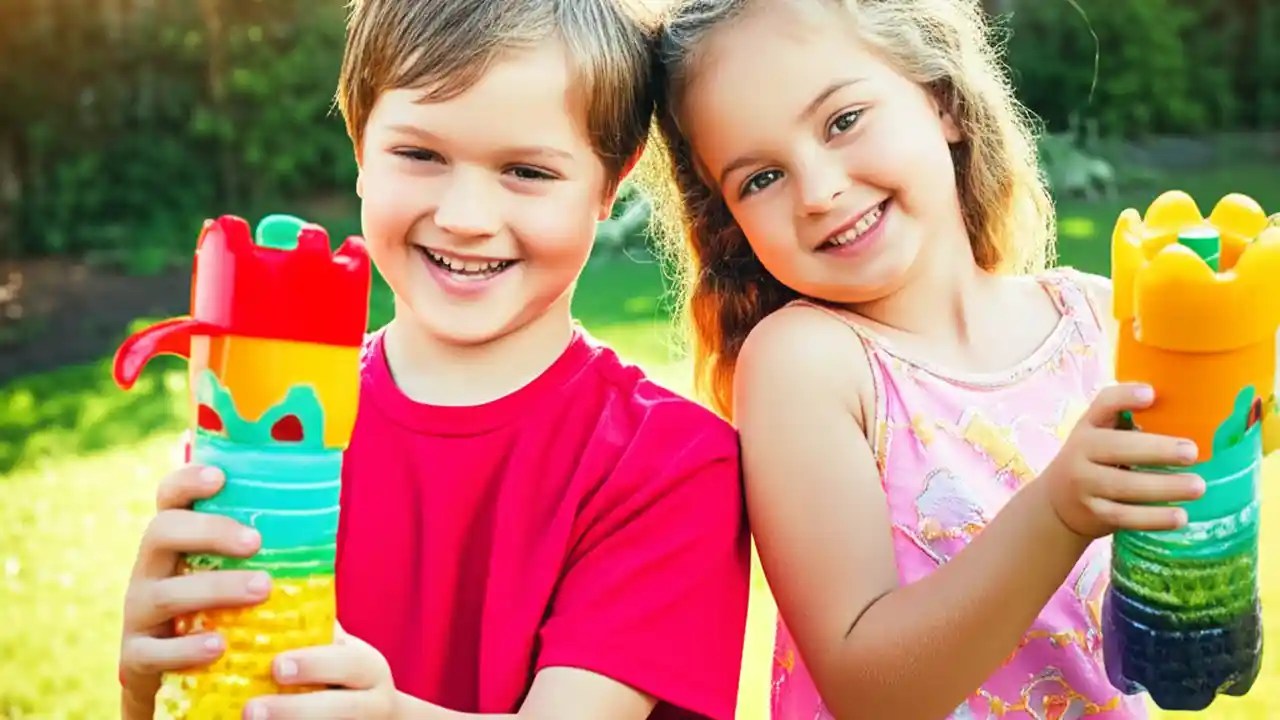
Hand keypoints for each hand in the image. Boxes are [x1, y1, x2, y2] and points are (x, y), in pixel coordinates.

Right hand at [119, 464, 270, 716]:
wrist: (182, 676)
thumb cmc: (221, 611)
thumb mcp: (234, 575)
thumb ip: (260, 550)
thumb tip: (322, 519)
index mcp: (174, 542)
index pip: (169, 499)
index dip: (187, 481)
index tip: (220, 476)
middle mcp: (149, 570)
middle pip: (162, 532)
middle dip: (210, 532)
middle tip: (255, 541)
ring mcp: (139, 613)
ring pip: (165, 592)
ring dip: (216, 588)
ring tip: (262, 589)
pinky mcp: (137, 657)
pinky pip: (155, 651)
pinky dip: (187, 649)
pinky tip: (219, 645)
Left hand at [243, 624, 397, 719]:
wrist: (374, 717)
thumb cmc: (342, 674)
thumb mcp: (340, 651)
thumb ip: (314, 631)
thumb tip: (261, 592)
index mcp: (369, 670)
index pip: (350, 663)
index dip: (315, 664)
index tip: (276, 666)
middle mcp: (372, 704)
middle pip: (343, 710)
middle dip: (296, 710)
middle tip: (251, 710)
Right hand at [1043, 383, 1205, 537]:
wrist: (1059, 501)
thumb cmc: (1095, 460)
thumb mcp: (1100, 434)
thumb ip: (1128, 420)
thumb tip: (1186, 409)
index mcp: (1089, 426)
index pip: (1103, 405)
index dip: (1124, 398)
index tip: (1151, 394)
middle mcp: (1080, 452)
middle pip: (1117, 448)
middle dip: (1156, 450)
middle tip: (1192, 452)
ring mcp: (1084, 485)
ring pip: (1124, 486)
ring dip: (1164, 487)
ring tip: (1198, 487)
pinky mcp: (1093, 514)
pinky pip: (1125, 517)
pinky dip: (1154, 518)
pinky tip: (1180, 516)